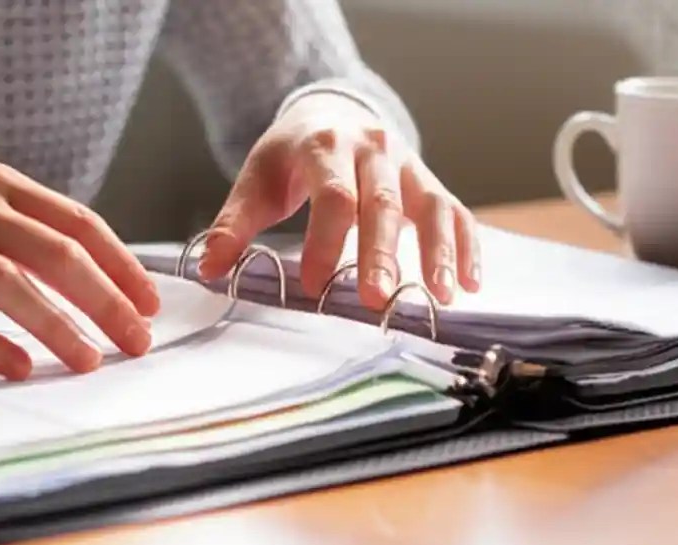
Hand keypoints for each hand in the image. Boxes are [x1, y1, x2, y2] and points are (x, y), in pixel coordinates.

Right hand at [0, 136, 158, 380]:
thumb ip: (19, 223)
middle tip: (136, 342)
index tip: (150, 303)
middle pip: (58, 256)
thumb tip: (83, 269)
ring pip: (11, 285)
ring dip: (58, 326)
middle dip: (107, 303)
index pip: (78, 224)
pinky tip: (19, 368)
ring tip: (89, 361)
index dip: (121, 265)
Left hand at [199, 93, 480, 307]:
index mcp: (325, 146)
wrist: (329, 111)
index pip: (332, 195)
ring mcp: (405, 164)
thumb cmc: (291, 155)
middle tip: (378, 300)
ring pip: (429, 205)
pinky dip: (466, 246)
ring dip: (438, 251)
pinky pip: (455, 210)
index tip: (314, 283)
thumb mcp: (256, 179)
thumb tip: (210, 268)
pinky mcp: (426, 181)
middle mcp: (373, 149)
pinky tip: (467, 283)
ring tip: (440, 295)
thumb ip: (234, 224)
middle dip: (381, 254)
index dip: (325, 241)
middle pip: (382, 203)